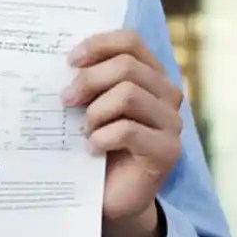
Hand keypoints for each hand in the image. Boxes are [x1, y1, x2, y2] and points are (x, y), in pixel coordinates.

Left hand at [64, 29, 182, 236]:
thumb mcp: (92, 105)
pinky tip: (93, 148)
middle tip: (66, 99)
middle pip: (127, 66)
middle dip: (89, 80)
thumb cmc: (99, 144)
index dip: (99, 45)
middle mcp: (167, 93)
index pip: (130, 41)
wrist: (112, 195)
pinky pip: (129, 130)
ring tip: (84, 129)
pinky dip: (102, 137)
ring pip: (128, 95)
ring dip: (96, 111)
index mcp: (150, 74)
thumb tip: (65, 62)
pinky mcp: (167, 151)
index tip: (70, 61)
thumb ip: (89, 80)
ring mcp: (171, 122)